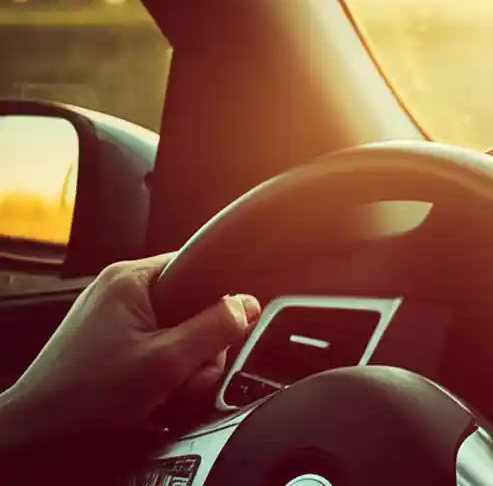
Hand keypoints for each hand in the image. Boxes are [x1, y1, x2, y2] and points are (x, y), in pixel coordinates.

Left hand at [0, 252, 260, 450]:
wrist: (37, 432)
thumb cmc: (86, 396)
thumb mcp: (166, 362)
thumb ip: (214, 329)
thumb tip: (248, 305)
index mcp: (131, 278)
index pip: (199, 267)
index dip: (220, 302)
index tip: (225, 332)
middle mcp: (120, 289)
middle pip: (192, 304)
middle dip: (199, 345)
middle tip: (185, 374)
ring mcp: (113, 315)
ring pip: (177, 329)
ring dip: (182, 362)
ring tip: (165, 388)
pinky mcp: (110, 339)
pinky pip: (156, 344)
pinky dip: (163, 368)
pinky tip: (154, 390)